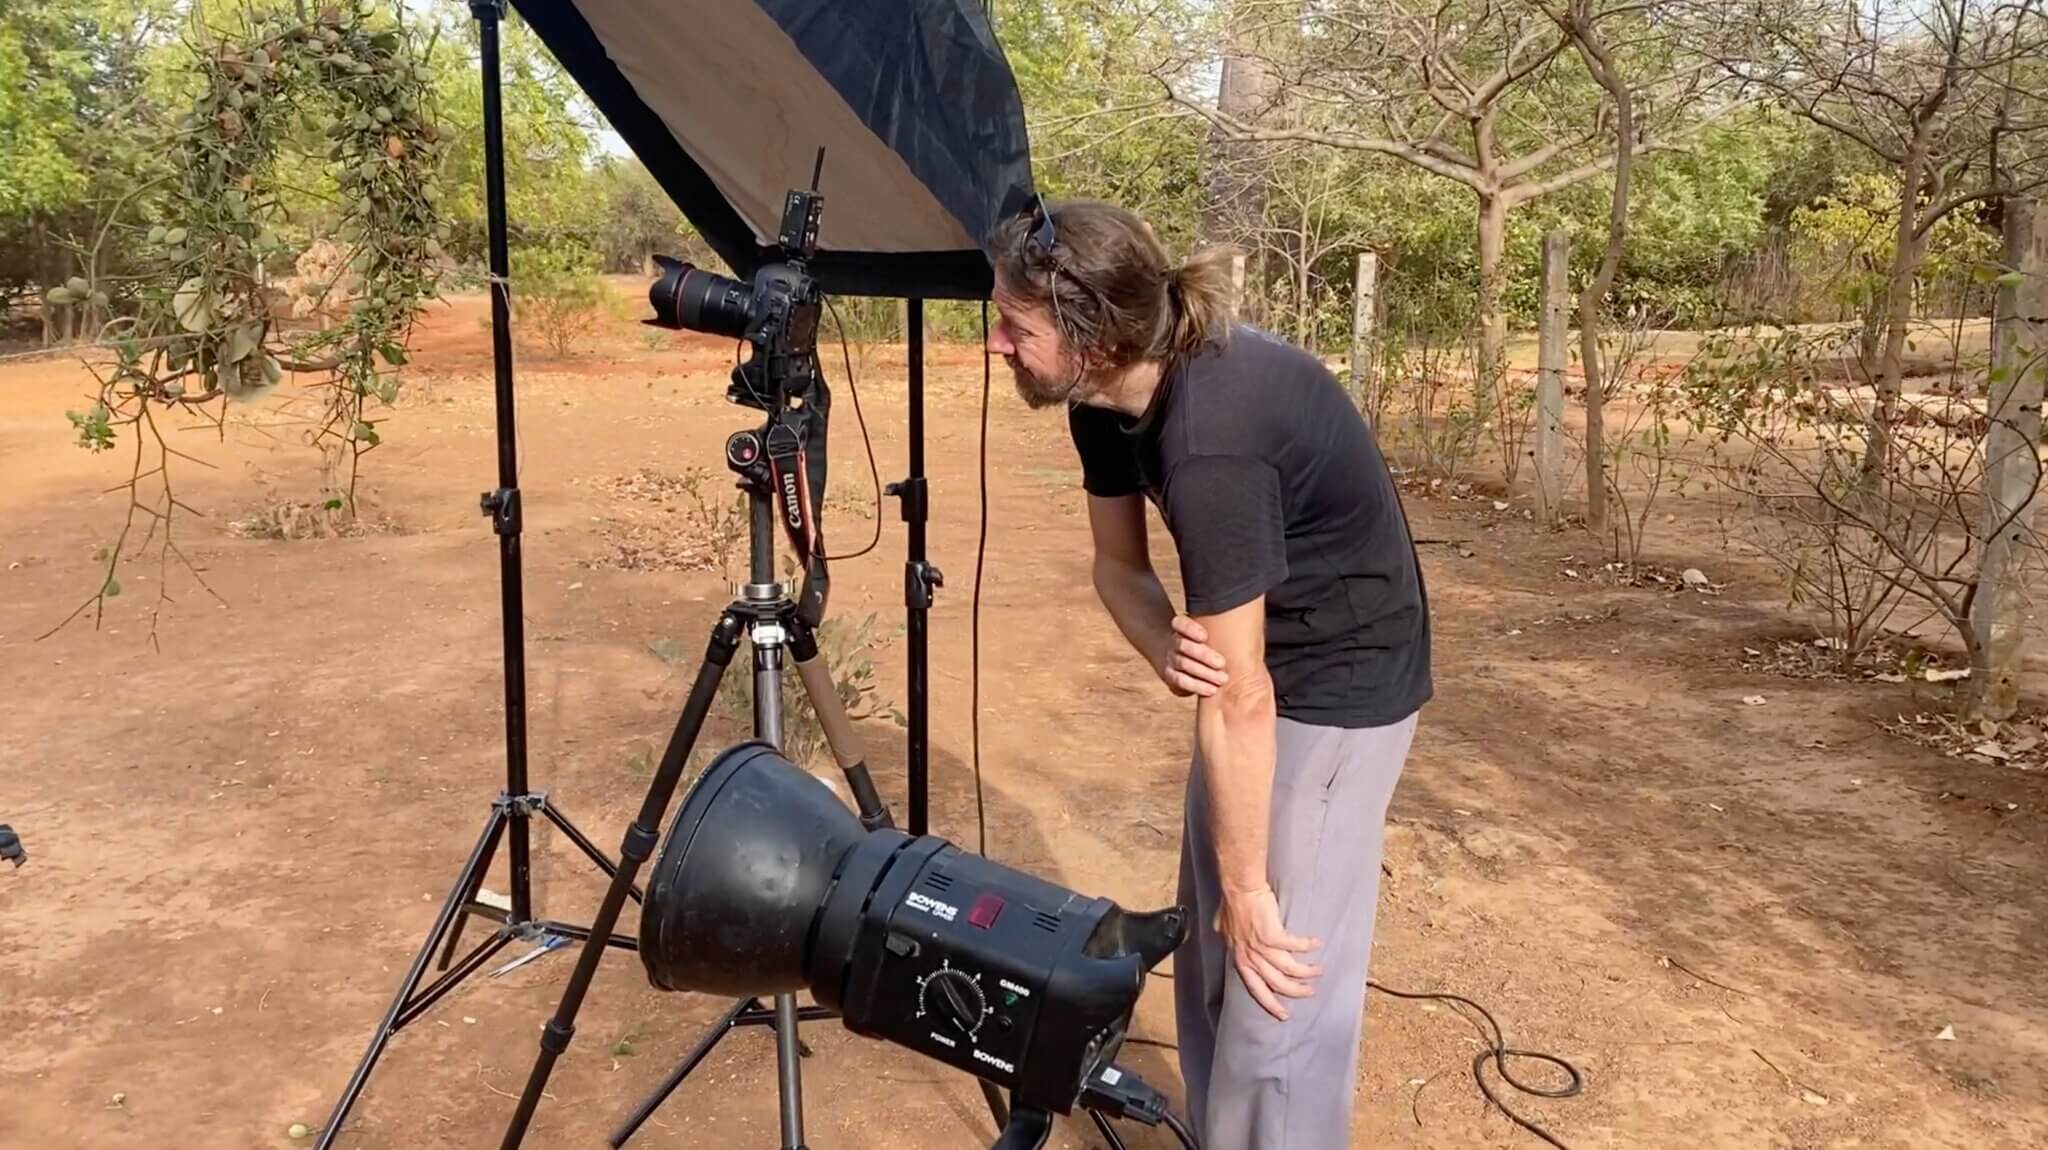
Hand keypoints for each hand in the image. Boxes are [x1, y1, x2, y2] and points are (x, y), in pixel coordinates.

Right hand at [1156, 614, 1228, 696]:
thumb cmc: (1205, 644)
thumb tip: (1246, 628)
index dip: (1190, 629)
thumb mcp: (1210, 633)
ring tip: (1223, 679)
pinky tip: (1211, 690)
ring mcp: (1171, 659)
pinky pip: (1181, 681)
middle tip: (1222, 663)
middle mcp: (1174, 642)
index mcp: (1181, 628)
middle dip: (1203, 655)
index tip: (1205, 636)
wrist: (1180, 659)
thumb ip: (1222, 631)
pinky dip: (1197, 686)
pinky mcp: (1171, 676)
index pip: (1180, 623)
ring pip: (1183, 664)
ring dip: (1204, 673)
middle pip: (1183, 645)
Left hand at [1215, 885, 1320, 1021]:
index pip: (1255, 988)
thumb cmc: (1231, 904)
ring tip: (1318, 970)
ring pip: (1288, 969)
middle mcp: (1251, 957)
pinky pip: (1295, 947)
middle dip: (1295, 991)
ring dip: (1306, 972)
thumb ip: (1227, 935)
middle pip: (1276, 984)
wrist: (1239, 889)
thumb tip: (1224, 933)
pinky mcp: (1273, 936)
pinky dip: (1307, 946)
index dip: (1270, 1003)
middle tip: (1309, 992)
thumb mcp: (1224, 926)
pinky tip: (1316, 944)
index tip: (1283, 1014)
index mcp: (1240, 959)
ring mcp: (1261, 948)